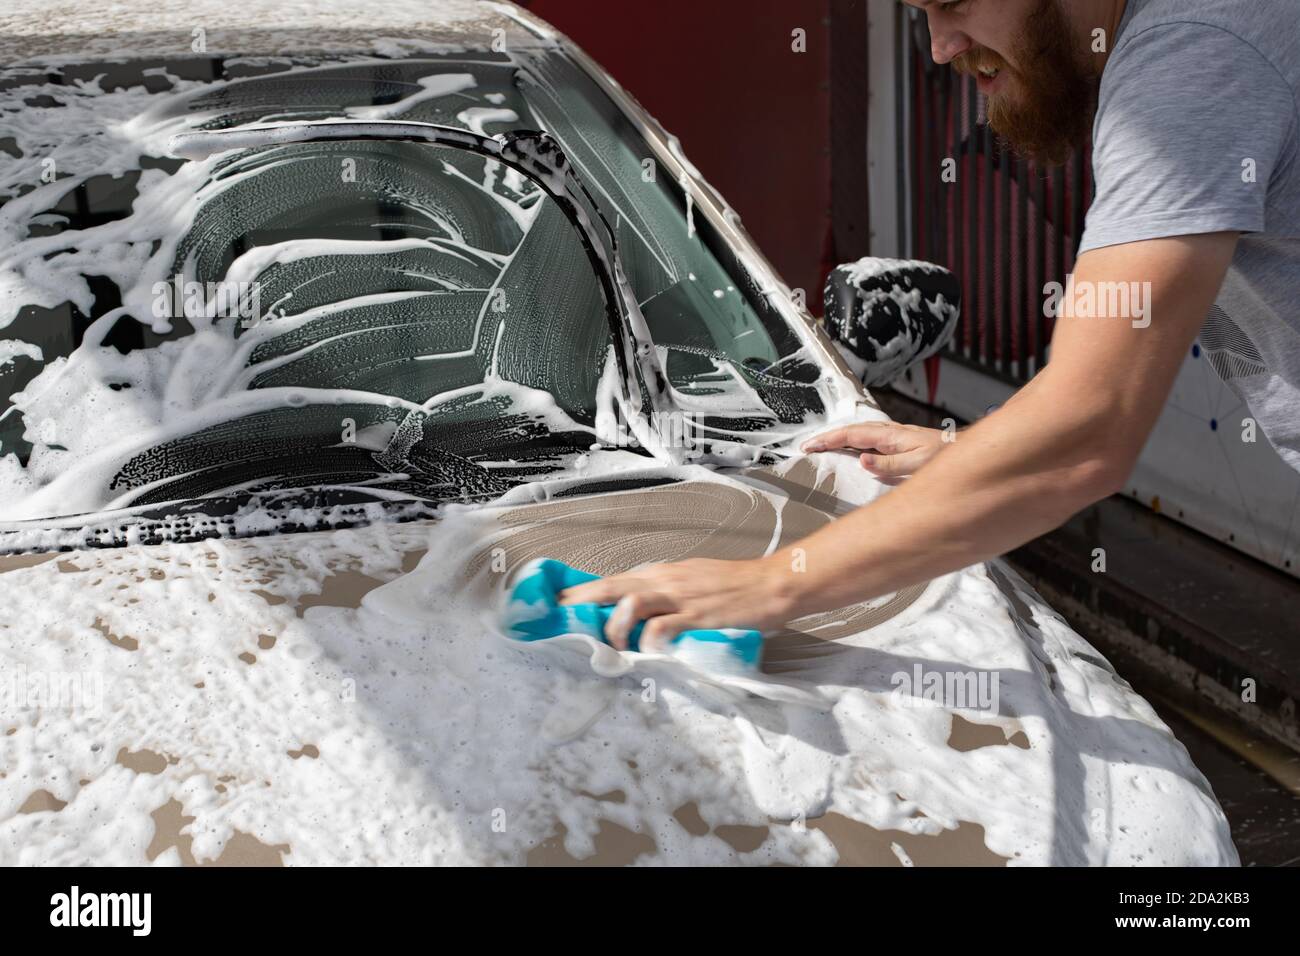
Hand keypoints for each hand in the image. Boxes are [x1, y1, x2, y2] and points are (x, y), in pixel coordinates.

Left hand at [557, 557, 796, 651]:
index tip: (559, 606)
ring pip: (631, 604)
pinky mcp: (698, 615)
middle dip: (581, 604)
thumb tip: (641, 614)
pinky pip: (663, 627)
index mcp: (662, 574)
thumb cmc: (737, 587)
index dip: (584, 592)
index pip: (614, 580)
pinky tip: (648, 652)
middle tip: (558, 620)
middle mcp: (665, 581)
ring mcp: (681, 597)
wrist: (774, 584)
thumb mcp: (693, 583)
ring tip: (611, 648)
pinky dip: (649, 640)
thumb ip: (666, 596)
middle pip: (611, 587)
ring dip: (614, 627)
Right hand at [801, 421, 949, 477]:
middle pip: (849, 432)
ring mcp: (890, 437)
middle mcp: (887, 433)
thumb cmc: (944, 456)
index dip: (827, 440)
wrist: (963, 449)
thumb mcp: (917, 463)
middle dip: (826, 438)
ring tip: (818, 448)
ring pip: (856, 434)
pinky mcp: (894, 443)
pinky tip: (845, 449)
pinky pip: (865, 440)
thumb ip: (889, 464)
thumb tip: (861, 461)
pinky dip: (849, 443)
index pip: (851, 435)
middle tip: (805, 448)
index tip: (809, 446)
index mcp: (888, 436)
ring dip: (836, 439)